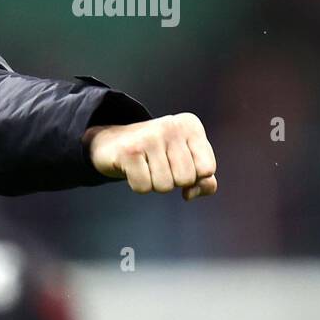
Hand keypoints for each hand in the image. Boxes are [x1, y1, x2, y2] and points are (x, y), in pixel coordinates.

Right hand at [83, 112, 217, 200]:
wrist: (112, 142)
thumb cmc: (155, 154)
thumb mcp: (185, 160)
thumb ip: (203, 180)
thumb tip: (189, 194)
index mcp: (190, 126)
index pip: (207, 169)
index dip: (192, 176)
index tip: (177, 163)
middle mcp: (171, 127)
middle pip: (185, 179)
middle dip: (172, 180)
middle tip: (158, 165)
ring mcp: (149, 138)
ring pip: (164, 186)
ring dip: (154, 184)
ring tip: (145, 166)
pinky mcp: (128, 152)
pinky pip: (143, 187)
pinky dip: (138, 185)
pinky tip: (132, 169)